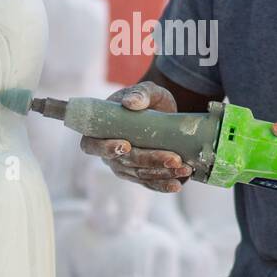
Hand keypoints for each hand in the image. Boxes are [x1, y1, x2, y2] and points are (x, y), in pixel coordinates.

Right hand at [79, 82, 193, 192]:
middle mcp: (109, 153)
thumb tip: (131, 102)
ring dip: (162, 173)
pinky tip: (177, 184)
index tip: (125, 145)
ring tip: (184, 167)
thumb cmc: (149, 100)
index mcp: (100, 131)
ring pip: (140, 175)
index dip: (106, 148)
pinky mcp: (140, 175)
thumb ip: (140, 93)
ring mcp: (124, 167)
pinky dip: (164, 185)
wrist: (163, 113)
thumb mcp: (147, 91)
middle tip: (174, 158)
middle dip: (150, 161)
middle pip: (124, 162)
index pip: (92, 145)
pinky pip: (149, 183)